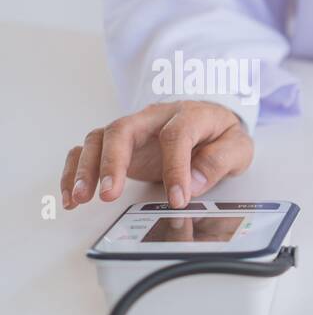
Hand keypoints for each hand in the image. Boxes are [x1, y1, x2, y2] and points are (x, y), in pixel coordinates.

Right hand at [60, 100, 252, 209]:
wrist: (212, 123)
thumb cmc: (222, 135)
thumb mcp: (238, 147)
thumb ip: (220, 161)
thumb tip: (195, 184)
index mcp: (188, 115)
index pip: (175, 136)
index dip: (176, 168)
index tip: (178, 198)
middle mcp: (153, 118)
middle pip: (122, 130)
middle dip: (111, 163)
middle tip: (109, 194)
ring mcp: (133, 130)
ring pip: (98, 139)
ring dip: (85, 169)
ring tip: (80, 198)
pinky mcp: (120, 145)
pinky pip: (88, 151)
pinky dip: (75, 172)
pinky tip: (73, 196)